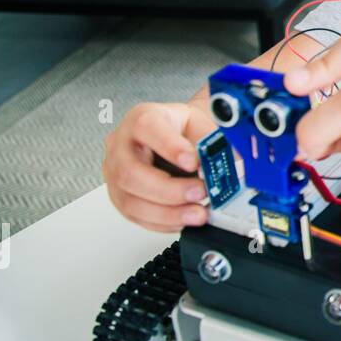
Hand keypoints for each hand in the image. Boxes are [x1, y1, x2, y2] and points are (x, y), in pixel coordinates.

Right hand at [103, 102, 214, 231]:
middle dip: (169, 190)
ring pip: (130, 201)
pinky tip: (183, 219)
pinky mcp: (119, 195)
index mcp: (142, 118)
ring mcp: (115, 172)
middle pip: (131, 172)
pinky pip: (135, 216)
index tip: (193, 163)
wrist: (176, 135)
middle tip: (200, 193)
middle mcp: (121, 144)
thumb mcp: (201, 123)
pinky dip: (162, 222)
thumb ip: (211, 141)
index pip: (147, 128)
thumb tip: (225, 163)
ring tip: (197, 214)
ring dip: (168, 213)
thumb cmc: (183, 128)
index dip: (170, 148)